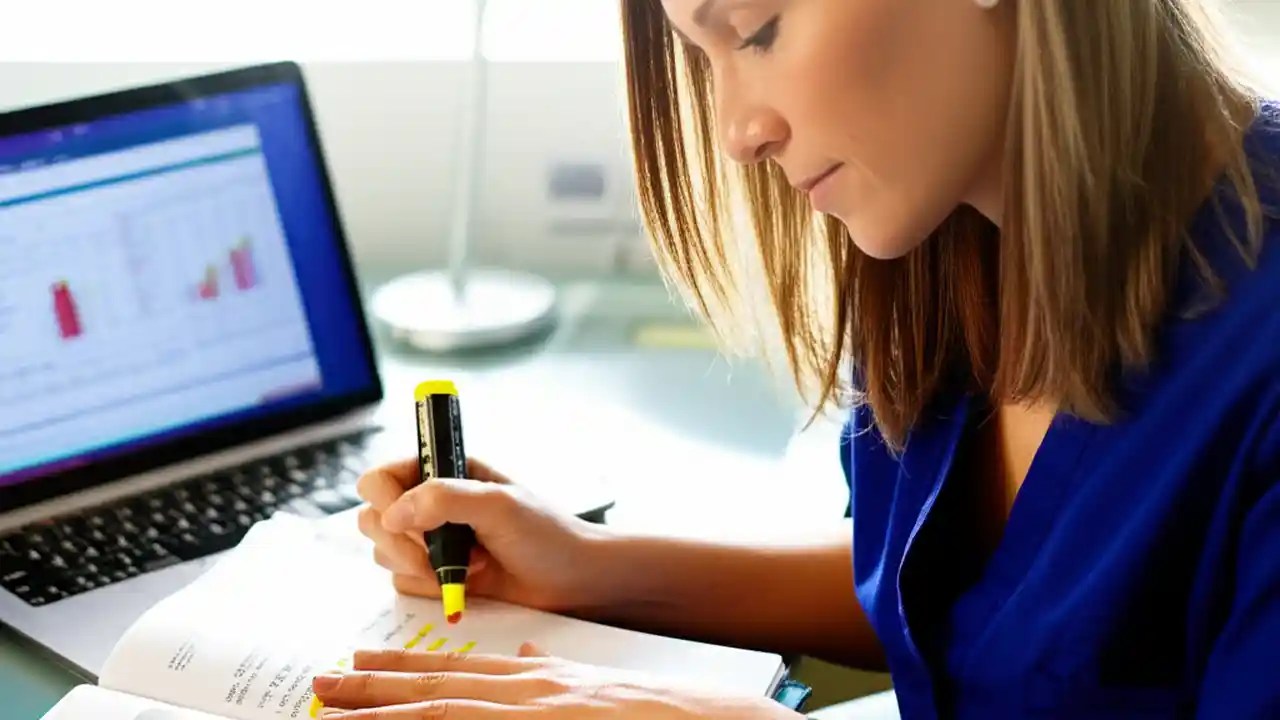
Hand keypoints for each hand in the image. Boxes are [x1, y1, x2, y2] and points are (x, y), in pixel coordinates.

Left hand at [310, 644, 801, 719]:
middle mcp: (533, 696)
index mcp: (543, 682)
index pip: (457, 673)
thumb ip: (556, 671)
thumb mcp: (604, 684)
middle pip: (437, 691)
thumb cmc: (671, 713)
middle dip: (372, 690)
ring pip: (445, 718)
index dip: (402, 669)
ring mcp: (541, 719)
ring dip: (384, 717)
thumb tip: (521, 656)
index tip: (357, 665)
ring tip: (330, 712)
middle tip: (317, 684)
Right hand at [355, 458, 616, 612]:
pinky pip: (403, 582)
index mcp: (444, 471)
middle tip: (437, 557)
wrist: (573, 579)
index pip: (381, 478)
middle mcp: (430, 502)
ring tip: (468, 567)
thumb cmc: (545, 534)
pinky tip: (466, 583)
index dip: (384, 500)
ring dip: (419, 566)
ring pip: (383, 552)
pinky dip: (428, 587)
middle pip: (372, 517)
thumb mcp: (499, 504)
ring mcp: (431, 539)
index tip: (406, 522)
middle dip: (400, 544)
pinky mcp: (436, 573)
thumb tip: (391, 514)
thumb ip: (445, 499)